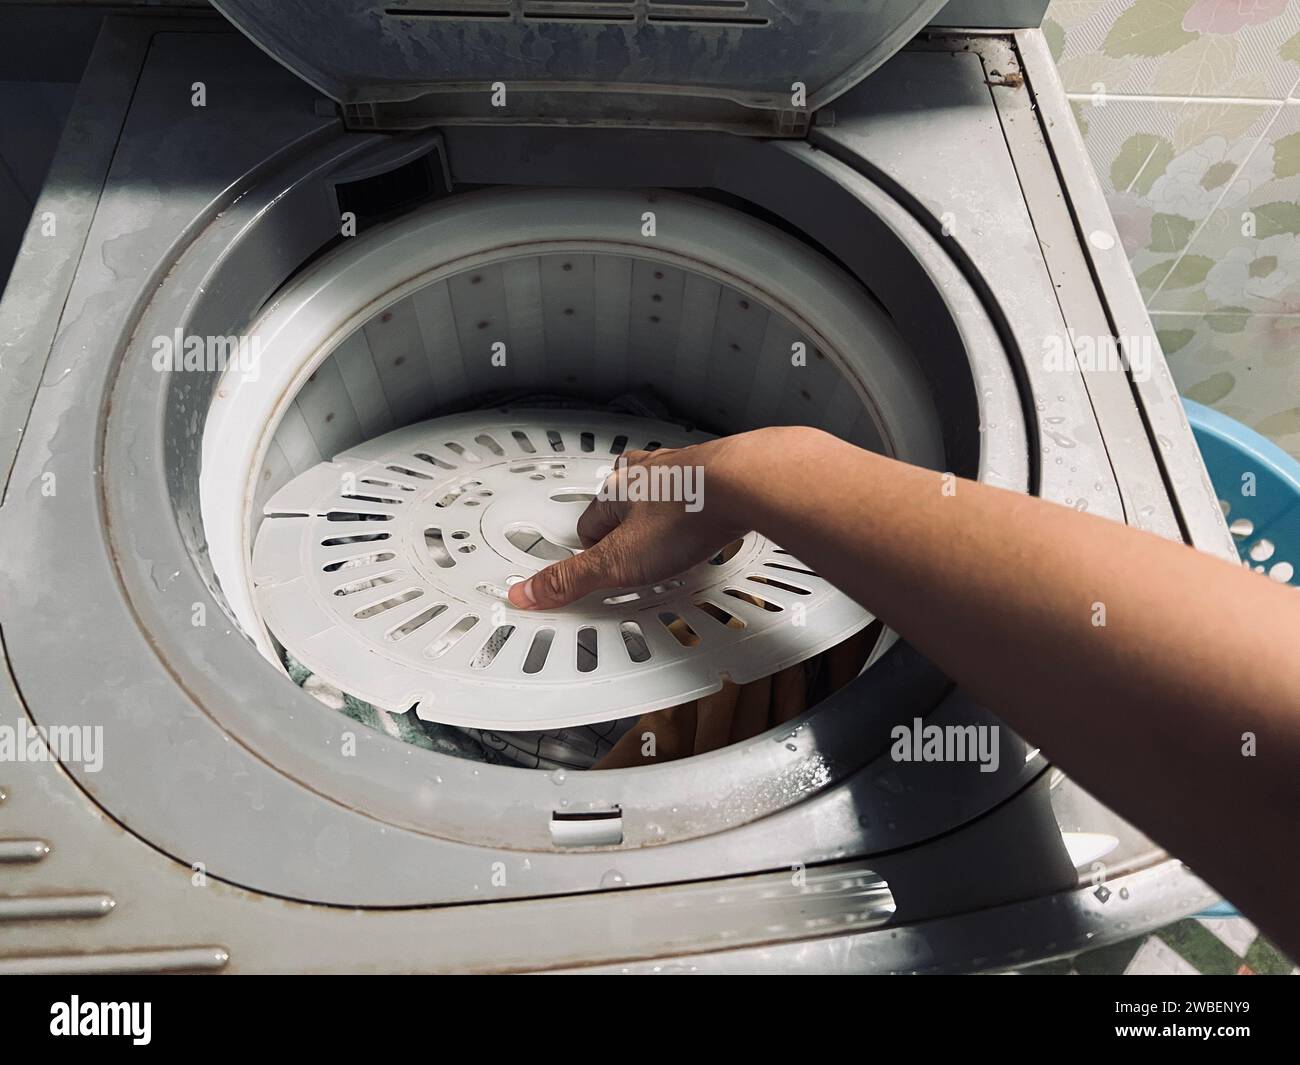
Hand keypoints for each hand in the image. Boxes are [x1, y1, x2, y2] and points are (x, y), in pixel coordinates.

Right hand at [506, 438, 749, 610]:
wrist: (745, 484)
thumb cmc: (684, 514)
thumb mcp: (619, 561)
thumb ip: (573, 579)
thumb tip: (525, 593)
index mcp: (616, 491)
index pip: (590, 523)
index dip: (591, 548)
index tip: (593, 560)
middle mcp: (648, 474)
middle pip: (625, 498)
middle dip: (624, 520)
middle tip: (626, 540)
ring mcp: (685, 470)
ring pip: (664, 489)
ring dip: (663, 507)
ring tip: (667, 531)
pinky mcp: (720, 475)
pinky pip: (701, 491)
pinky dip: (701, 505)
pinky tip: (710, 521)